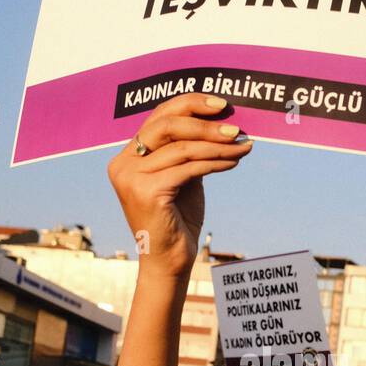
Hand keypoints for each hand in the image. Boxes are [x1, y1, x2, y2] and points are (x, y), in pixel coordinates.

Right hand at [107, 92, 252, 280]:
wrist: (170, 262)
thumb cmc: (177, 220)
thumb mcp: (181, 177)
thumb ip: (188, 151)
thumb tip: (219, 122)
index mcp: (127, 157)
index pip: (158, 118)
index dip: (189, 105)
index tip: (220, 104)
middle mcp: (123, 164)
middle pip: (166, 125)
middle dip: (204, 122)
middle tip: (235, 125)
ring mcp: (131, 178)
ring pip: (182, 148)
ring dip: (217, 145)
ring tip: (243, 144)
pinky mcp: (147, 192)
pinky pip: (189, 168)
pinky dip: (215, 161)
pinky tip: (234, 160)